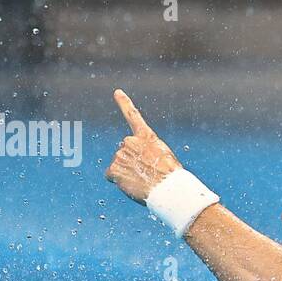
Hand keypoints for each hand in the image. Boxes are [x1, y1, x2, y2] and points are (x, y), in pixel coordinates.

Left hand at [106, 88, 182, 203]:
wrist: (167, 188)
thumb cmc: (170, 177)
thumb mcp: (163, 158)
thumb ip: (146, 155)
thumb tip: (133, 167)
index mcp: (146, 136)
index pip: (133, 116)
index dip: (124, 103)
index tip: (117, 92)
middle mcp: (130, 141)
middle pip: (125, 151)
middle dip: (131, 161)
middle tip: (145, 173)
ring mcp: (120, 154)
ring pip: (118, 164)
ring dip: (126, 172)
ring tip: (141, 180)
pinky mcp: (113, 168)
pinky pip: (111, 176)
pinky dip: (118, 181)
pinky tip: (130, 184)